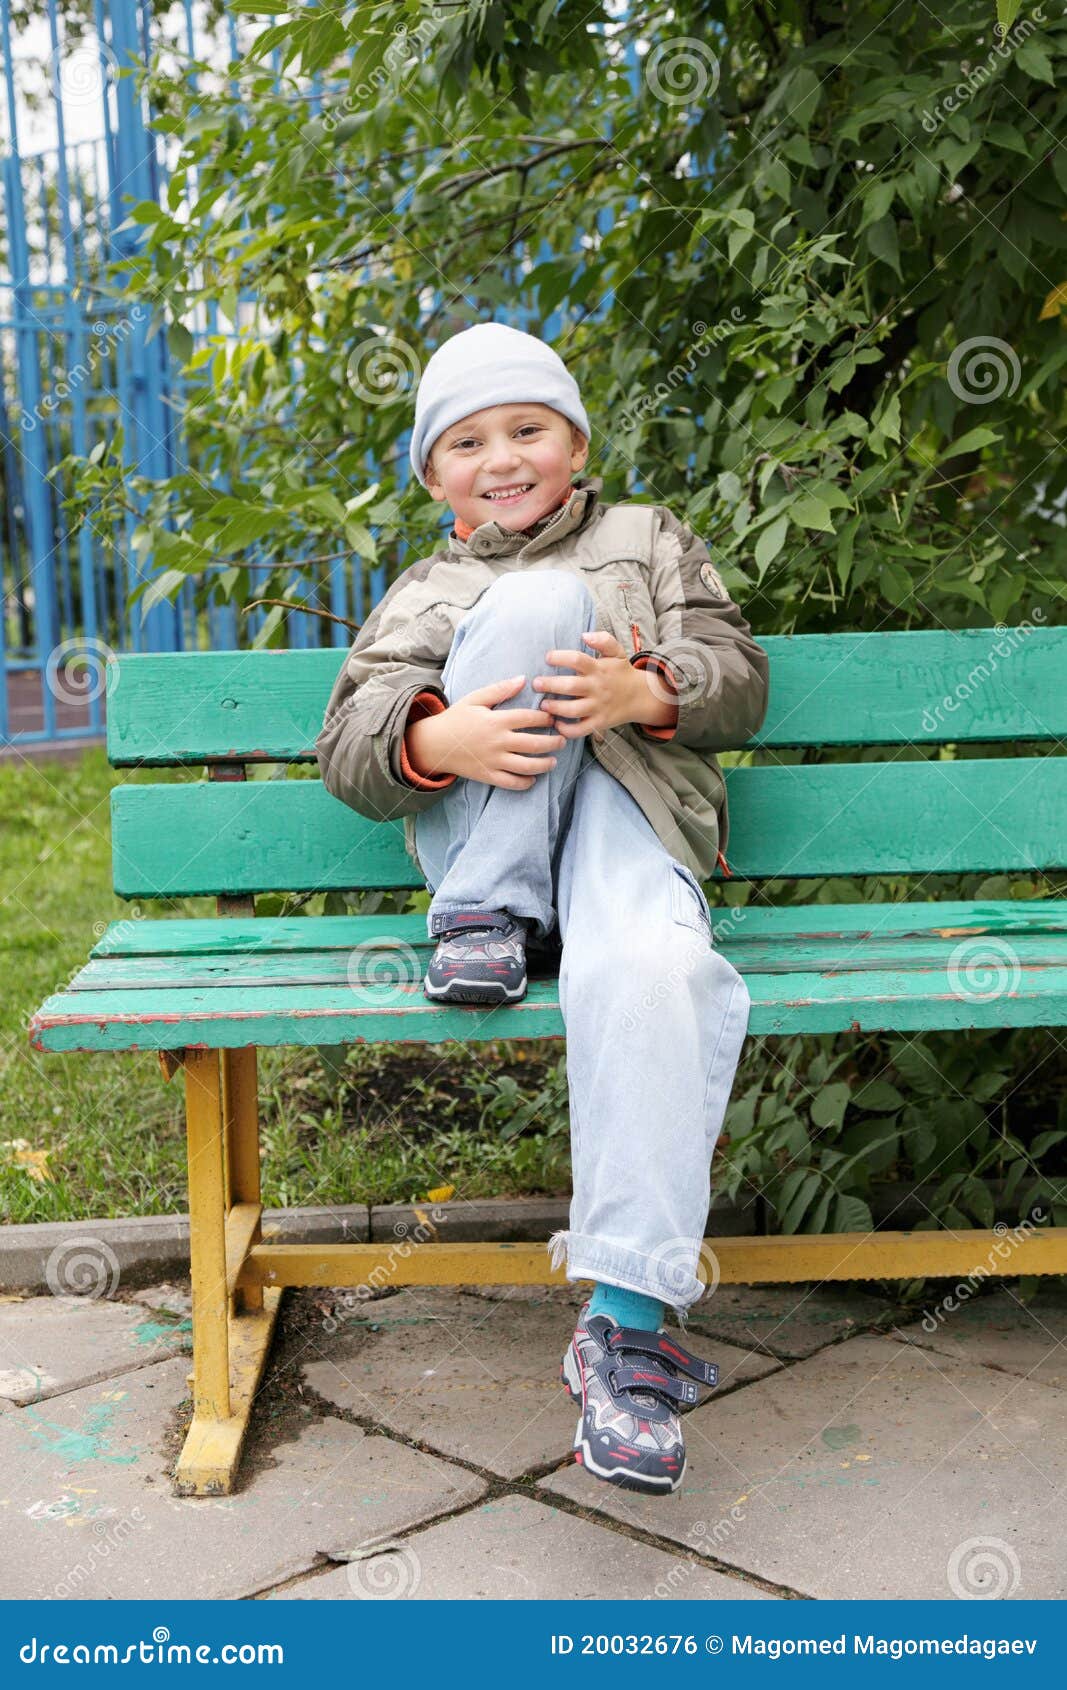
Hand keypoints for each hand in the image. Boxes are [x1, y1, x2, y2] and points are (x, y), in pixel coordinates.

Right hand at [408, 675, 563, 789]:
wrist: (433, 744)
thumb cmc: (456, 718)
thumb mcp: (475, 699)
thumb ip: (499, 689)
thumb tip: (523, 679)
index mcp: (496, 720)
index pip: (530, 718)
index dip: (546, 718)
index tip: (553, 718)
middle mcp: (498, 742)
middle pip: (535, 743)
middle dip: (553, 742)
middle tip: (562, 740)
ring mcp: (493, 761)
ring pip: (527, 766)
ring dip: (545, 764)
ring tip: (553, 760)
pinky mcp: (488, 776)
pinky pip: (511, 783)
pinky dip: (525, 783)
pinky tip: (533, 778)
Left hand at [532, 631, 645, 741]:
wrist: (640, 697)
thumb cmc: (621, 673)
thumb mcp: (617, 652)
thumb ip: (604, 640)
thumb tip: (585, 635)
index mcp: (598, 668)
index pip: (577, 659)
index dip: (559, 657)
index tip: (547, 658)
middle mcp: (597, 688)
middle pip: (570, 686)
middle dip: (549, 685)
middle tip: (536, 683)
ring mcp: (598, 707)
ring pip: (572, 710)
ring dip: (555, 708)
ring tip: (543, 704)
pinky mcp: (599, 722)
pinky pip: (580, 730)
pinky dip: (566, 730)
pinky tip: (557, 723)